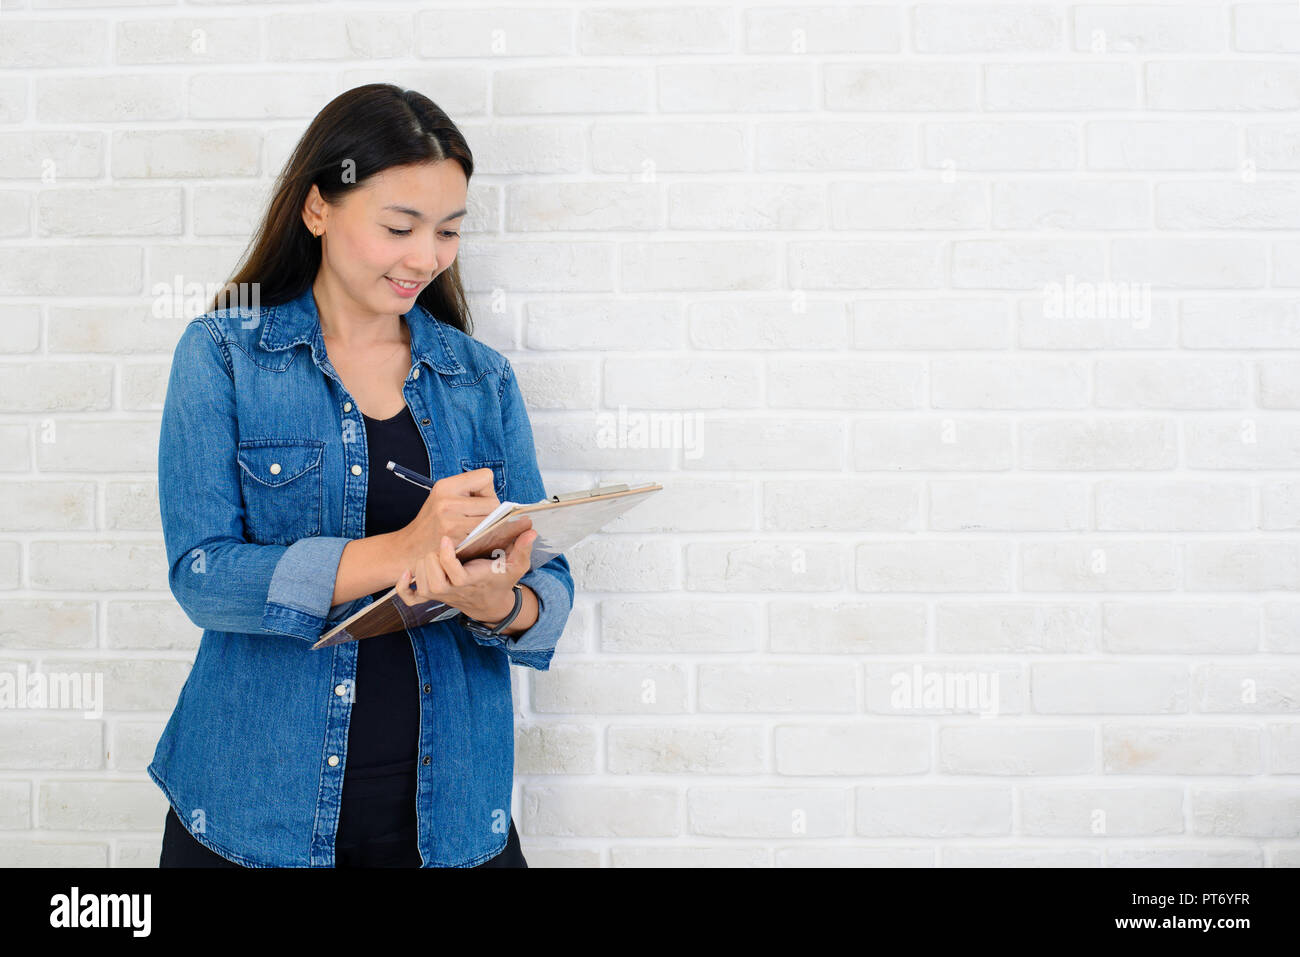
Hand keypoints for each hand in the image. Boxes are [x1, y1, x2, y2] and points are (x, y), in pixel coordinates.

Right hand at [395, 467, 499, 568]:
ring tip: (474, 530)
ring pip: (492, 520)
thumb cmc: (433, 523)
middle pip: (494, 502)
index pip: (485, 476)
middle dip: (491, 511)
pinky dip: (483, 539)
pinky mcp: (454, 540)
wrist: (409, 548)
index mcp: (445, 486)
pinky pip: (484, 536)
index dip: (486, 489)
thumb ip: (469, 493)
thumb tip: (502, 501)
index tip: (477, 500)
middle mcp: (447, 501)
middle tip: (477, 520)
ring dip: (489, 527)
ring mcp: (450, 521)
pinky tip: (472, 541)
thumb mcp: (442, 498)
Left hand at [396, 525, 537, 623]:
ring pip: (421, 582)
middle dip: (433, 559)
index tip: (447, 540)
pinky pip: (411, 597)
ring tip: (433, 553)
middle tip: (440, 545)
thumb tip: (530, 531)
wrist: (490, 603)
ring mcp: (440, 595)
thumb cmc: (500, 580)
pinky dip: (404, 586)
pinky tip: (407, 573)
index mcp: (470, 582)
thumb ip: (523, 549)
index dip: (447, 558)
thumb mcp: (515, 566)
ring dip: (422, 565)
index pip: (454, 575)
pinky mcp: (431, 597)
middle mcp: (452, 591)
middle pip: (432, 578)